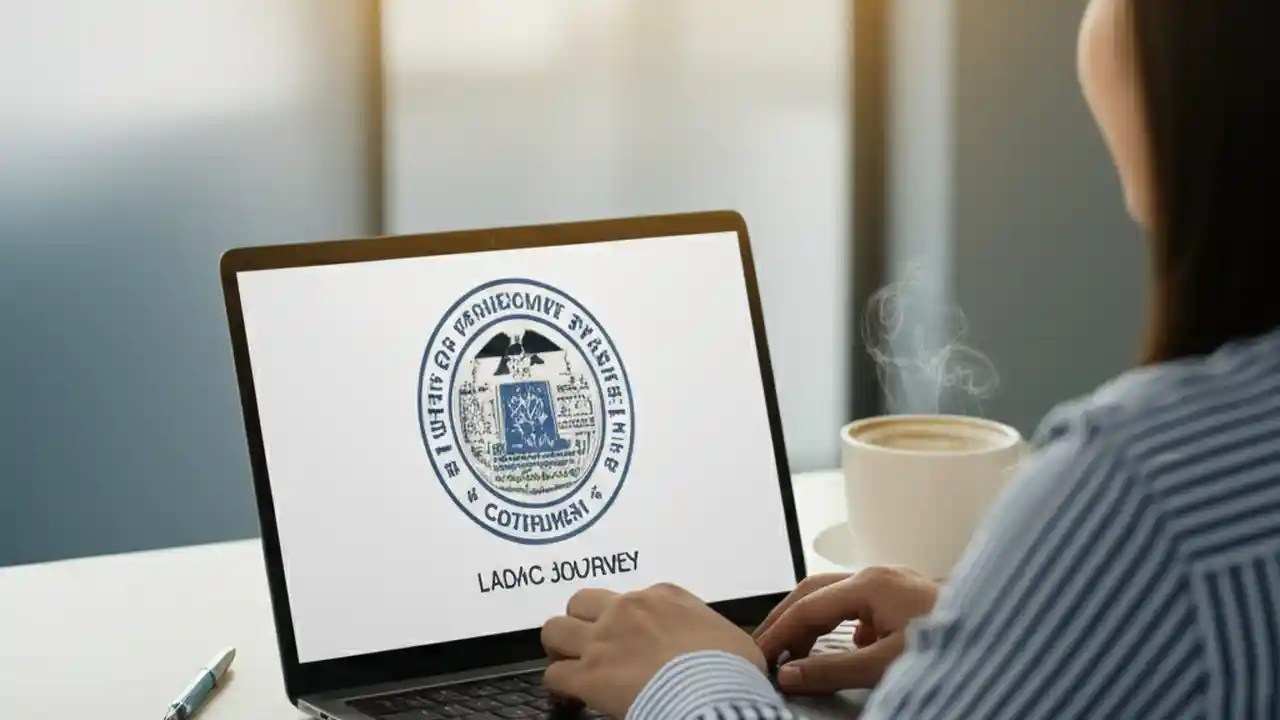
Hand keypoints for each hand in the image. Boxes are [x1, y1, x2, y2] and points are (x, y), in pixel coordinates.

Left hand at [541, 583, 765, 717]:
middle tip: (589, 644)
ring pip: (554, 630)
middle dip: (581, 622)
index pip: (632, 599)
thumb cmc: (731, 669)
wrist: (715, 693)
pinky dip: (560, 685)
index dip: (628, 621)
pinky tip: (570, 695)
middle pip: (581, 603)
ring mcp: (603, 640)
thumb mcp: (727, 636)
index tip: (636, 641)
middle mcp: (626, 610)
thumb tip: (707, 649)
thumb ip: (704, 632)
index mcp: (662, 597)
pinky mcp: (588, 675)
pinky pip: (555, 675)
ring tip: (568, 663)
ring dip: (559, 648)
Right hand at [753, 567, 939, 693]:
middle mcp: (879, 576)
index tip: (759, 654)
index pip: (807, 605)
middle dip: (788, 620)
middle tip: (767, 648)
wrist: (1007, 639)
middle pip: (815, 591)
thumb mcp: (884, 664)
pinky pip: (860, 606)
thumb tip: (791, 675)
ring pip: (837, 596)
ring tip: (798, 654)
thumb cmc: (953, 644)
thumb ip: (833, 668)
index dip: (779, 631)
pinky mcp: (906, 598)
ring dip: (814, 623)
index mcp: (870, 583)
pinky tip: (849, 650)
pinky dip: (842, 626)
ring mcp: (894, 584)